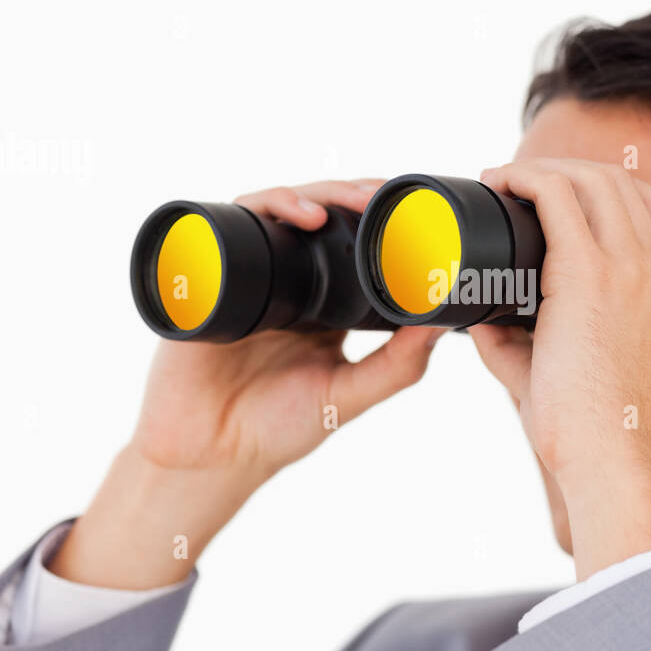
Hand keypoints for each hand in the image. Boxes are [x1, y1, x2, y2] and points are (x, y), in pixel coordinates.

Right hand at [51, 180, 443, 587]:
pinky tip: (299, 217)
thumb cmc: (276, 430)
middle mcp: (285, 282)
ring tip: (347, 203)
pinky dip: (267, 208)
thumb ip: (397, 366)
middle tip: (385, 195)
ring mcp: (247, 276)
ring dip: (315, 195)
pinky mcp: (211, 277)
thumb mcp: (349, 394)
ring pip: (278, 211)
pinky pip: (234, 226)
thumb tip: (441, 325)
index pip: (349, 243)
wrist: (209, 455)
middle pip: (315, 216)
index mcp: (321, 303)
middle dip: (351, 196)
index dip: (376, 218)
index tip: (413, 208)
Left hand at [470, 159, 650, 578]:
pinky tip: (497, 184)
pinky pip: (556, 196)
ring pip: (590, 178)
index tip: (558, 196)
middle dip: (567, 169)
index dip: (605, 186)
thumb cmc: (592, 433)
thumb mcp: (570, 374)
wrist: (614, 463)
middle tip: (517, 185)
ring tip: (502, 181)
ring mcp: (630, 267)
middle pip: (620, 180)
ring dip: (543, 169)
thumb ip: (522, 343)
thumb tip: (478, 323)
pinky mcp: (589, 275)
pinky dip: (524, 179)